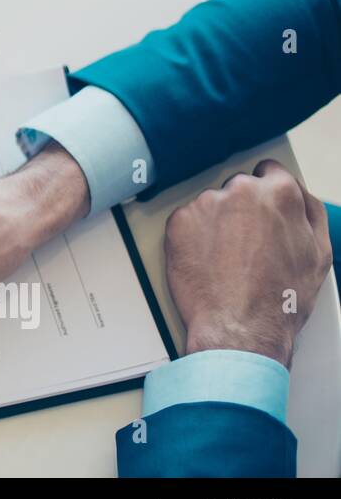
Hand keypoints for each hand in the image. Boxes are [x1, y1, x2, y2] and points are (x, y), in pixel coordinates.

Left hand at [164, 160, 330, 366]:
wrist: (240, 327)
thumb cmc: (281, 298)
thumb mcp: (318, 253)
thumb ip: (309, 213)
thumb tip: (297, 193)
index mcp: (280, 193)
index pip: (269, 171)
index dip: (267, 193)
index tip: (260, 209)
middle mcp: (241, 190)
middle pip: (238, 187)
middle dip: (241, 209)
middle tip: (246, 245)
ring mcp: (206, 204)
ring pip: (211, 205)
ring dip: (216, 224)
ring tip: (226, 261)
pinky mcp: (179, 221)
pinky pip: (187, 222)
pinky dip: (193, 238)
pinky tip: (206, 263)